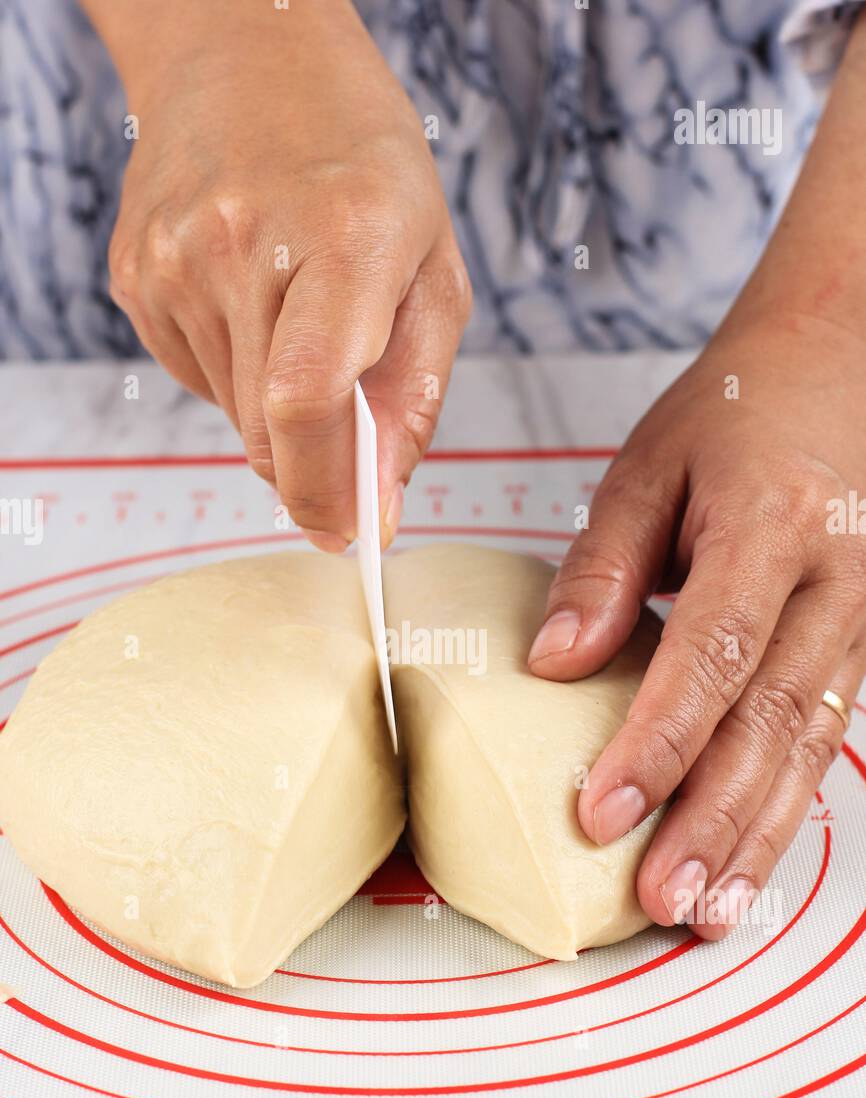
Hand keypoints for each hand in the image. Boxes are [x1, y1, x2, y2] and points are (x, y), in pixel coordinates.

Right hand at [103, 0, 469, 548]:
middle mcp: (243, 247)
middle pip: (268, 432)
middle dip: (314, 462)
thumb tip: (379, 502)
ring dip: (277, 409)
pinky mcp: (137, 276)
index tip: (349, 531)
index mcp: (342, 237)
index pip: (310, 405)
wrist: (246, 53)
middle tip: (347, 428)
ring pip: (234, 415)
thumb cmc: (362, 160)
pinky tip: (254, 302)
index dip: (326, 490)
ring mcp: (175, 261)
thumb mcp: (433, 266)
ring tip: (299, 319)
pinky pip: (197, 377)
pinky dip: (237, 371)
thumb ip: (413, 395)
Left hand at [529, 313, 865, 935]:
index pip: (712, 651)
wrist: (844, 365)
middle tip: (661, 898)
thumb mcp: (649, 463)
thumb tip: (554, 665)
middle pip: (770, 720)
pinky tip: (748, 863)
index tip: (600, 812)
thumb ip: (601, 566)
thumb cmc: (737, 411)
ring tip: (706, 911)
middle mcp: (837, 580)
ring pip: (809, 747)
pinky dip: (785, 809)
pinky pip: (825, 739)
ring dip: (757, 837)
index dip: (658, 741)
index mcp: (774, 522)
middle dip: (713, 820)